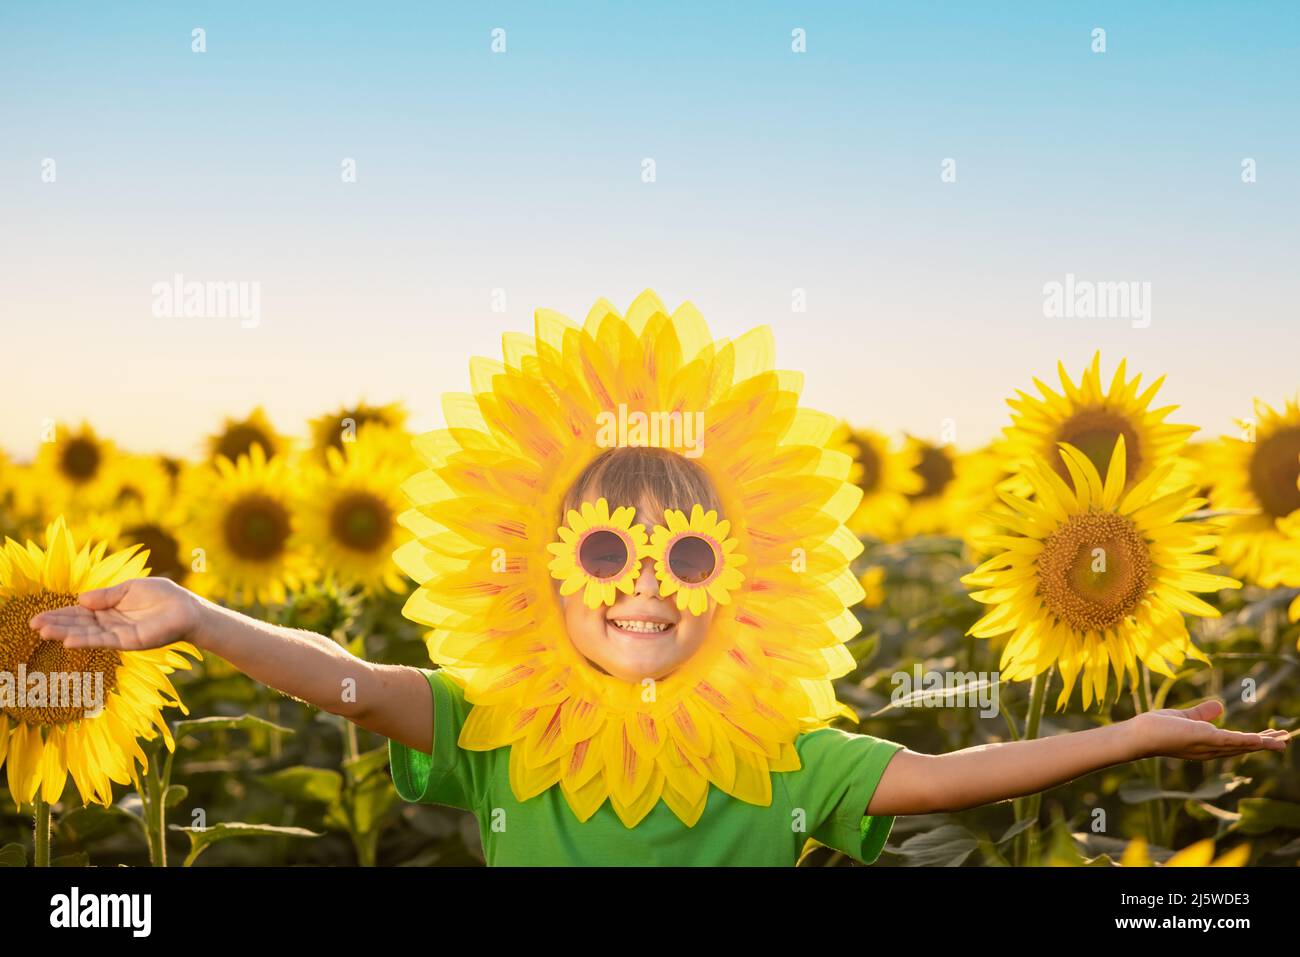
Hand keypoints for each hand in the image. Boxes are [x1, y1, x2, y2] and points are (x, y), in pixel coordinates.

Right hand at [28, 577, 203, 651]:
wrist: (187, 608)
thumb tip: (80, 599)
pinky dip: (87, 641)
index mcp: (108, 608)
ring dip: (65, 634)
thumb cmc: (162, 596)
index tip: (38, 616)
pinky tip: (70, 641)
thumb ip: (106, 595)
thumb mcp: (130, 588)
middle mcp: (109, 623)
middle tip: (33, 625)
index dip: (59, 614)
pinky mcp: (128, 642)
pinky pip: (104, 642)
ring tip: (45, 633)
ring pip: (87, 634)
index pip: (79, 612)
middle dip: (56, 624)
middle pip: (78, 624)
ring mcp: (118, 634)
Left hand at [1128, 699, 1289, 760]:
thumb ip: (1202, 713)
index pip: (1236, 743)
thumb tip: (1219, 706)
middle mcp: (1211, 750)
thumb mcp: (1185, 717)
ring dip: (1263, 743)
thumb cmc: (1156, 727)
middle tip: (1285, 739)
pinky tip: (1262, 739)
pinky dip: (1248, 740)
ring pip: (1242, 745)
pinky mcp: (1205, 739)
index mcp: (1207, 744)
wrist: (1139, 734)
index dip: (1254, 740)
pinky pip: (1232, 740)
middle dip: (1265, 743)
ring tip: (1283, 740)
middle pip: (1244, 747)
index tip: (1271, 736)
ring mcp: (1209, 746)